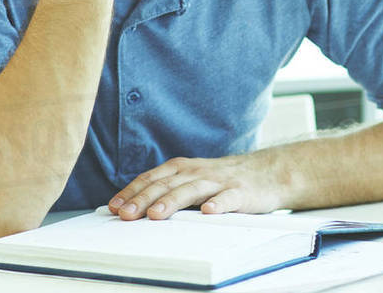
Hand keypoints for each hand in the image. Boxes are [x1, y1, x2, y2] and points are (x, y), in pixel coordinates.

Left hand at [106, 153, 290, 220]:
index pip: (153, 178)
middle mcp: (199, 171)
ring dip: (173, 201)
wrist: (268, 172)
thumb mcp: (194, 178)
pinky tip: (208, 212)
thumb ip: (169, 189)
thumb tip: (132, 207)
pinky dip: (218, 204)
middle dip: (144, 199)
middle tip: (125, 214)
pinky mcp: (241, 192)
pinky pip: (228, 198)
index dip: (132, 191)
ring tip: (156, 214)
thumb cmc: (224, 179)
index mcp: (184, 168)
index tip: (113, 207)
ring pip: (192, 189)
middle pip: (167, 184)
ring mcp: (220, 181)